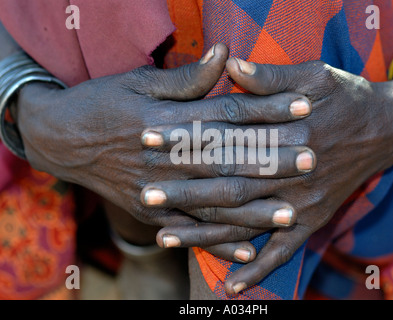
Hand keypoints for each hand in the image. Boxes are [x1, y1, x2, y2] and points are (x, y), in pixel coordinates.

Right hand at [15, 44, 313, 262]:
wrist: (58, 138)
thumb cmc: (100, 103)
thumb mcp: (138, 81)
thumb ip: (187, 77)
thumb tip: (225, 54)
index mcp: (167, 121)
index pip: (227, 114)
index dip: (267, 109)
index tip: (303, 106)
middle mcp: (166, 159)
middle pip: (228, 159)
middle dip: (272, 160)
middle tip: (311, 158)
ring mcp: (158, 190)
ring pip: (213, 202)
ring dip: (254, 208)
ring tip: (292, 211)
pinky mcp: (151, 211)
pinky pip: (190, 231)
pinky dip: (217, 243)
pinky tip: (248, 251)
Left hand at [149, 58, 392, 293]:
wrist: (386, 128)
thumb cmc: (347, 96)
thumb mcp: (315, 75)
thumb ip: (272, 76)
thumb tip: (232, 66)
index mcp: (288, 134)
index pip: (226, 138)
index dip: (186, 139)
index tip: (149, 139)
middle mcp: (292, 173)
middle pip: (229, 184)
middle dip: (184, 190)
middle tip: (145, 193)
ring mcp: (302, 202)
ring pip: (246, 222)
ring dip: (205, 232)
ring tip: (164, 236)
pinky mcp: (313, 219)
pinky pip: (283, 250)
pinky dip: (258, 268)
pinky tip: (232, 286)